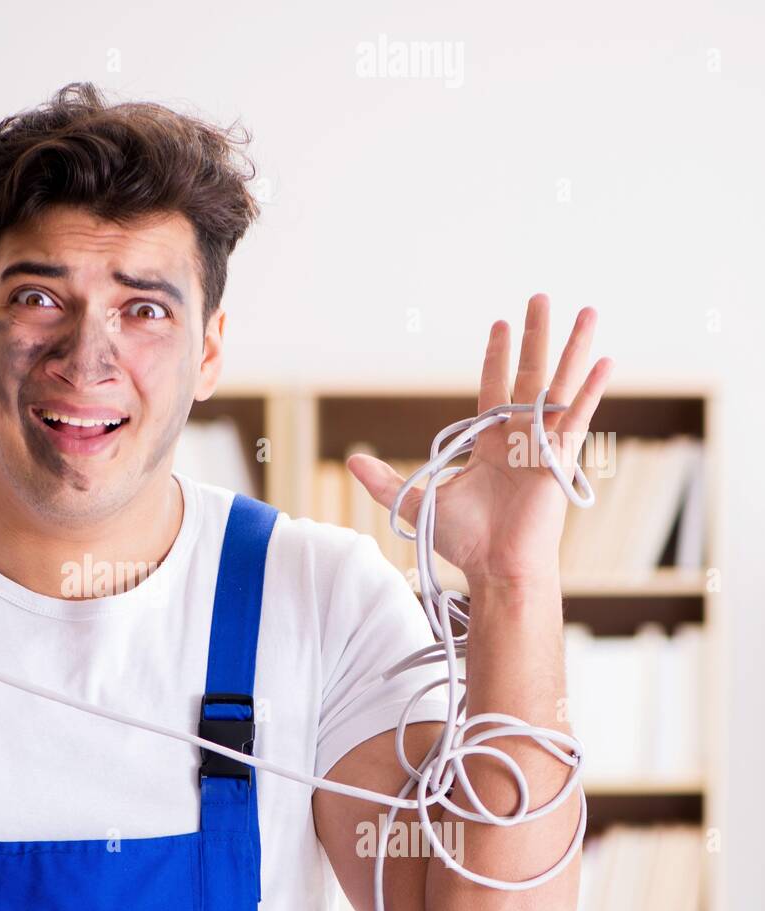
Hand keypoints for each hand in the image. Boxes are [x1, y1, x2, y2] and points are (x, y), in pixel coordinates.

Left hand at [347, 294, 612, 588]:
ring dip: (572, 348)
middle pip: (529, 373)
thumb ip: (387, 481)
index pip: (494, 386)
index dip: (497, 355)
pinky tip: (604, 362)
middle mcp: (518, 436)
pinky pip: (576, 418)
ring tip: (587, 311)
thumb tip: (353, 462)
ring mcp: (542, 445)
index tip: (500, 324)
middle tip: (539, 297)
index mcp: (489, 441)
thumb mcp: (417, 503)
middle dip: (535, 335)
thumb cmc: (463, 540)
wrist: (494, 567)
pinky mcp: (558, 460)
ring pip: (558, 386)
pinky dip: (589, 391)